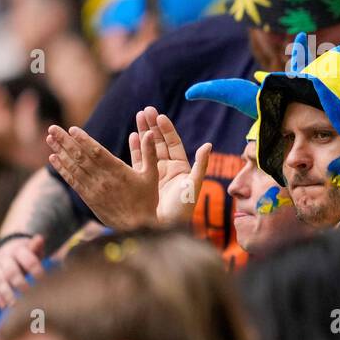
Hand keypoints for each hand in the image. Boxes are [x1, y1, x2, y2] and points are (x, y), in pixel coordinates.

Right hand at [0, 233, 45, 308]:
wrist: (7, 249)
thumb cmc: (26, 254)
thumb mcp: (33, 249)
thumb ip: (36, 247)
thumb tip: (39, 238)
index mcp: (18, 249)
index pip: (26, 259)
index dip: (34, 268)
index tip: (41, 278)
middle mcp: (4, 257)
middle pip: (10, 270)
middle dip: (19, 282)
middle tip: (27, 291)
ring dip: (6, 293)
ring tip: (14, 304)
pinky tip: (3, 306)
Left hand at [46, 123, 160, 232]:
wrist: (137, 228)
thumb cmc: (147, 200)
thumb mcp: (152, 175)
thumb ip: (149, 153)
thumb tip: (151, 132)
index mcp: (118, 171)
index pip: (97, 151)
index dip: (83, 139)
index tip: (72, 128)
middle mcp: (103, 179)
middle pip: (80, 157)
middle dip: (65, 141)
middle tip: (52, 128)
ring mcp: (94, 189)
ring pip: (73, 167)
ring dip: (60, 151)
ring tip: (49, 138)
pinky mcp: (89, 199)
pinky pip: (72, 181)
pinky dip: (62, 169)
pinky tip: (53, 158)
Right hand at [134, 107, 211, 226]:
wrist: (165, 228)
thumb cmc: (183, 209)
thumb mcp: (194, 185)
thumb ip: (201, 165)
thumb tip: (208, 144)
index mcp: (181, 167)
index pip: (173, 143)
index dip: (166, 129)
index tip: (159, 116)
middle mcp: (168, 169)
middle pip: (159, 142)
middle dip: (153, 126)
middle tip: (145, 110)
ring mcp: (154, 174)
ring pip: (148, 148)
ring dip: (143, 133)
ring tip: (137, 117)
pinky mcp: (143, 181)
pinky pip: (138, 161)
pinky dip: (136, 148)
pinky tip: (132, 136)